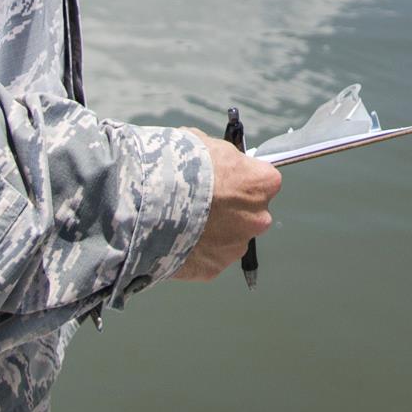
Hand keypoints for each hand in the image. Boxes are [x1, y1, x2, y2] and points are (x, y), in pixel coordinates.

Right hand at [173, 132, 282, 280]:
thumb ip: (219, 156)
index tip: (225, 178)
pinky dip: (195, 251)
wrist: (148, 203)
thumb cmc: (178, 168)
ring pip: (230, 237)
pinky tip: (174, 239)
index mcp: (261, 183)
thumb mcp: (202, 144)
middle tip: (202, 202)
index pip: (263, 180)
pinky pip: (208, 257)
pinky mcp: (214, 267)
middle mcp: (258, 218)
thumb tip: (217, 159)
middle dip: (231, 209)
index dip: (241, 178)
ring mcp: (236, 246)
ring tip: (182, 222)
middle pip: (251, 213)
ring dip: (213, 232)